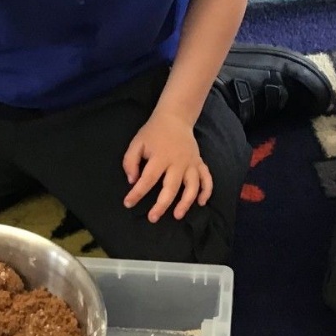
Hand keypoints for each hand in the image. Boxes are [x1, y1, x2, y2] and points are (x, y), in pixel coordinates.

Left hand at [122, 109, 212, 223]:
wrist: (175, 117)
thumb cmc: (154, 132)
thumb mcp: (137, 142)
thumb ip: (130, 161)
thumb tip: (132, 180)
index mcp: (160, 157)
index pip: (148, 179)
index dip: (137, 193)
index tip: (128, 203)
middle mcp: (178, 162)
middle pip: (171, 187)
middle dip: (162, 205)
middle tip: (152, 218)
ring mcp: (191, 163)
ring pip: (192, 186)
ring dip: (186, 202)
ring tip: (177, 215)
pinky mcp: (200, 163)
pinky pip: (207, 179)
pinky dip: (206, 191)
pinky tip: (201, 203)